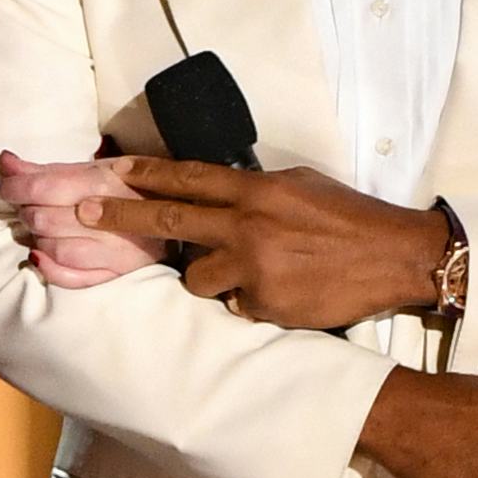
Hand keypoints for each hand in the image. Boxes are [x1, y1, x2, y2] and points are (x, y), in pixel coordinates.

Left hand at [0, 149, 150, 287]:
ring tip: (38, 230)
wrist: (179, 215)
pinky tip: (41, 257)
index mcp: (103, 183)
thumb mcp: (93, 169)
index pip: (42, 188)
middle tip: (24, 208)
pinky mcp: (118, 275)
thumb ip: (46, 170)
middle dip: (26, 212)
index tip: (5, 188)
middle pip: (44, 220)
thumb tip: (4, 162)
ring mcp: (116, 252)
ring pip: (56, 250)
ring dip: (37, 240)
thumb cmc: (129, 188)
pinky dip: (50, 270)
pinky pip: (74, 279)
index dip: (14, 188)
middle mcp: (111, 217)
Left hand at [93, 157, 448, 326]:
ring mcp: (254, 268)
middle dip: (121, 217)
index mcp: (257, 190)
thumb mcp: (300, 186)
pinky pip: (235, 307)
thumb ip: (255, 190)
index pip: (188, 178)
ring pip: (197, 279)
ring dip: (209, 278)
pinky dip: (249, 303)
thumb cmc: (349, 218)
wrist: (395, 257)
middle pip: (168, 222)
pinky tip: (282, 293)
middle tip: (82, 214)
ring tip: (250, 273)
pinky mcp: (265, 306)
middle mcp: (248, 226)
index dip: (144, 175)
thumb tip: (218, 192)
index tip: (109, 171)